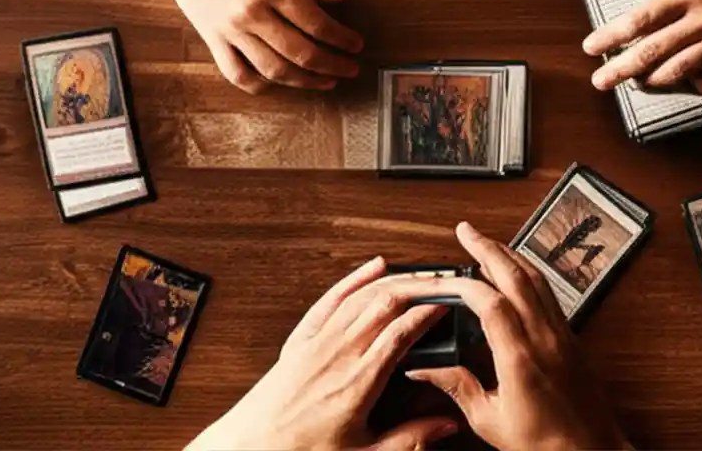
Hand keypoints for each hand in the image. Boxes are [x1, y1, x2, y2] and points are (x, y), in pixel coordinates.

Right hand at [144, 0, 362, 93]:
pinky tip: (276, 82)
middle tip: (349, 68)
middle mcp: (252, 12)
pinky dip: (258, 84)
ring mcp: (230, 28)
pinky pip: (236, 72)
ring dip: (303, 81)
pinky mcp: (210, 35)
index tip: (355, 45)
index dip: (342, 39)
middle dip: (332, 65)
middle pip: (301, 53)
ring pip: (273, 69)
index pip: (318, 24)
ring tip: (323, 81)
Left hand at [187, 258, 459, 450]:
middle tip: (446, 281)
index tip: (451, 305)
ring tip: (421, 273)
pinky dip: (354, 279)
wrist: (251, 446)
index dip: (429, 313)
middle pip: (385, 304)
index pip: (401, 332)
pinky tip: (373, 268)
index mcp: (358, 381)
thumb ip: (409, 439)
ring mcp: (318, 341)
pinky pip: (331, 298)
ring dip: (394, 279)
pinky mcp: (301, 338)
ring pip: (361, 295)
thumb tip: (446, 425)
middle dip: (420, 287)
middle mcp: (338, 353)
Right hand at [407, 223, 627, 450]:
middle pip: (517, 277)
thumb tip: (424, 369)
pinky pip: (549, 294)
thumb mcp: (490, 422)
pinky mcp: (572, 339)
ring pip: (537, 280)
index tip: (444, 280)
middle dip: (488, 247)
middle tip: (466, 230)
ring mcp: (562, 335)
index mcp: (521, 358)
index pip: (492, 303)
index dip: (465, 284)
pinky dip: (529, 275)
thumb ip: (457, 388)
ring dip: (511, 255)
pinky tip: (516, 274)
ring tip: (488, 243)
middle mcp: (545, 338)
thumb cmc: (547, 444)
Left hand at [581, 0, 701, 93]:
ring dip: (653, 81)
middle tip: (600, 80)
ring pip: (681, 72)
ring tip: (638, 84)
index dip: (611, 36)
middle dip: (620, 70)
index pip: (640, 19)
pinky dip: (697, 86)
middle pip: (652, 52)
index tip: (591, 48)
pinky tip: (687, 83)